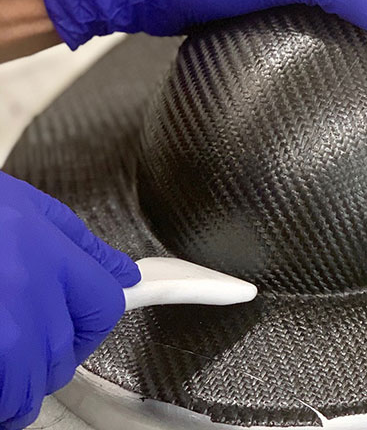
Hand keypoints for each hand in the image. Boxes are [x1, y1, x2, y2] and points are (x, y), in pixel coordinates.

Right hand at [0, 171, 139, 429]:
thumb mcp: (30, 210)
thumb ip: (81, 244)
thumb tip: (122, 272)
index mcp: (49, 255)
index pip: (104, 306)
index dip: (96, 321)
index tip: (85, 326)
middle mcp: (26, 294)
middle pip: (64, 353)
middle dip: (54, 359)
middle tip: (33, 348)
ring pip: (27, 385)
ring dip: (21, 390)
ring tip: (10, 376)